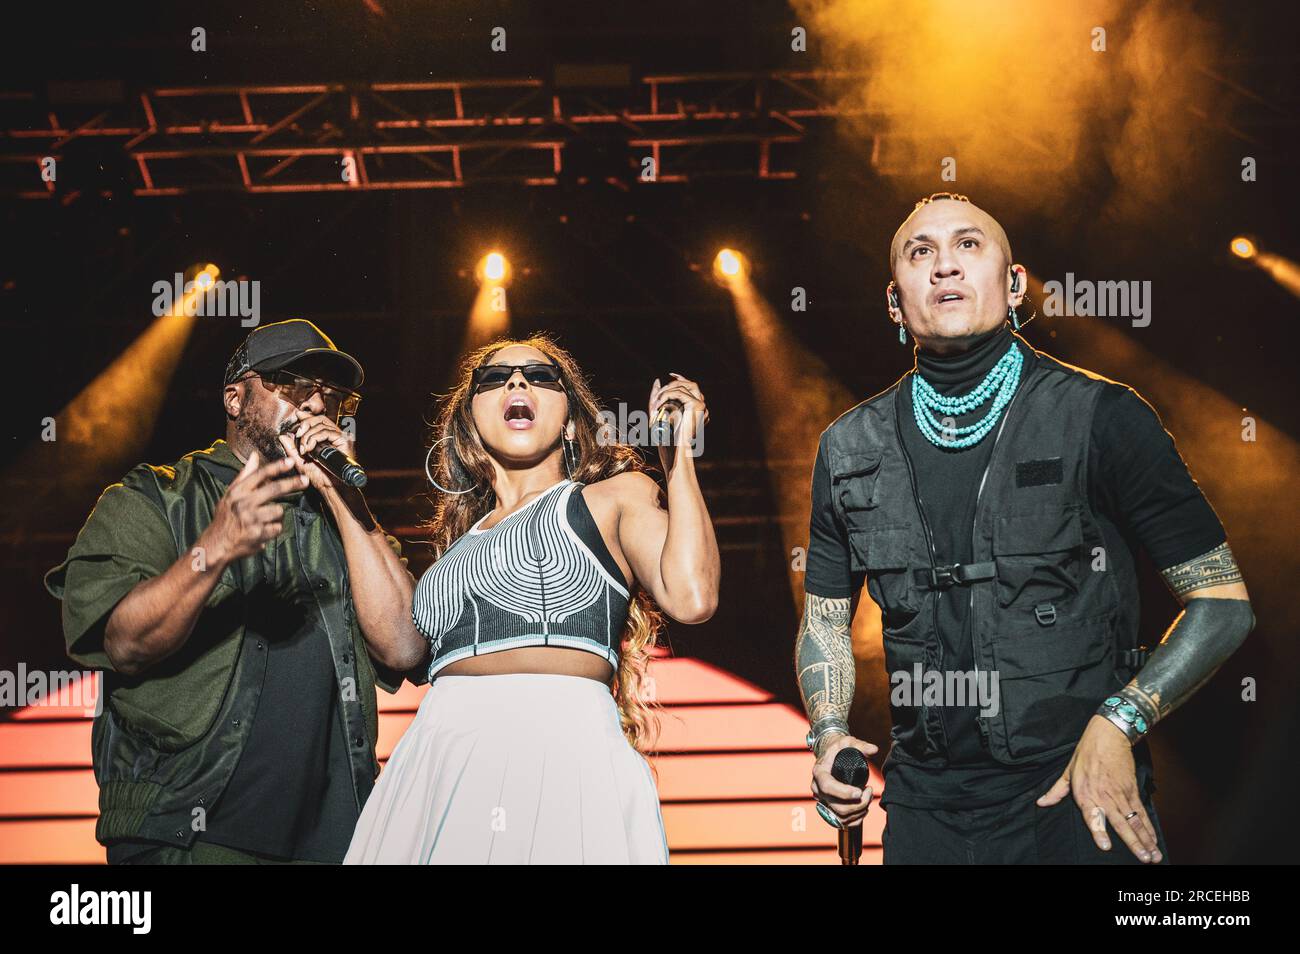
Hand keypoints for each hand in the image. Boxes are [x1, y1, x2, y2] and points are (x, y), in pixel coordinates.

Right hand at [201, 451, 306, 562]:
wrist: (216, 545)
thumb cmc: (226, 517)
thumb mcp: (230, 494)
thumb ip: (245, 475)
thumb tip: (254, 456)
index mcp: (237, 492)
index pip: (259, 475)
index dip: (277, 467)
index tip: (291, 461)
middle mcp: (243, 503)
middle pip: (274, 489)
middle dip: (292, 484)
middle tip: (305, 480)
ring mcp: (251, 519)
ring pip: (278, 511)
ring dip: (275, 516)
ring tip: (262, 521)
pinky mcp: (257, 534)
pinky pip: (277, 527)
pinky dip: (273, 530)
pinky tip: (262, 532)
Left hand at [278, 413, 356, 492]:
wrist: (330, 487)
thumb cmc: (319, 477)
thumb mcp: (300, 461)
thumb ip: (292, 448)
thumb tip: (283, 436)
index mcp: (326, 438)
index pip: (317, 420)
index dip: (306, 417)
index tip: (297, 416)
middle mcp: (334, 436)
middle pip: (319, 419)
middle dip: (305, 424)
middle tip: (298, 435)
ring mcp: (340, 437)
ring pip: (322, 424)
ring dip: (308, 435)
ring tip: (304, 448)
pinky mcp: (344, 441)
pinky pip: (327, 432)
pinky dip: (315, 438)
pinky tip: (309, 449)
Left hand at [649, 372, 708, 472]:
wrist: (673, 450)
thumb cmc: (666, 437)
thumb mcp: (659, 413)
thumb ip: (658, 397)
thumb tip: (657, 380)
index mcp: (696, 410)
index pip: (692, 387)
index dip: (682, 378)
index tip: (671, 374)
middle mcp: (702, 407)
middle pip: (691, 384)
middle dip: (673, 385)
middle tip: (659, 394)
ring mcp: (702, 406)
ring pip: (686, 386)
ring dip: (668, 391)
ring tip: (656, 403)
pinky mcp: (698, 405)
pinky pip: (680, 392)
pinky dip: (667, 396)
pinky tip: (658, 405)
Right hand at [810, 733, 877, 828]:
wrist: (829, 755)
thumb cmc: (838, 749)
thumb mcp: (847, 742)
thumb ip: (861, 745)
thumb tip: (874, 750)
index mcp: (819, 772)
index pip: (828, 787)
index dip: (844, 793)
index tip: (860, 791)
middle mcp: (817, 789)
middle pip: (836, 806)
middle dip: (857, 803)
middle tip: (869, 792)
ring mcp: (822, 800)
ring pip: (840, 816)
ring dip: (858, 811)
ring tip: (868, 798)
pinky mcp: (828, 808)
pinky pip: (841, 821)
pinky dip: (855, 819)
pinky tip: (863, 809)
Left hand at [1036, 714, 1162, 861]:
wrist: (1109, 736)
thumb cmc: (1086, 753)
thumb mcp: (1068, 771)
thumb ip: (1056, 791)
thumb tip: (1041, 803)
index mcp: (1085, 794)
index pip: (1093, 816)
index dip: (1099, 831)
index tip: (1105, 846)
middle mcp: (1104, 797)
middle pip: (1120, 823)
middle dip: (1133, 843)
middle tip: (1143, 859)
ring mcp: (1121, 795)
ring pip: (1135, 821)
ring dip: (1145, 840)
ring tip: (1153, 856)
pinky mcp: (1132, 791)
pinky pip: (1142, 813)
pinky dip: (1149, 827)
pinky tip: (1154, 840)